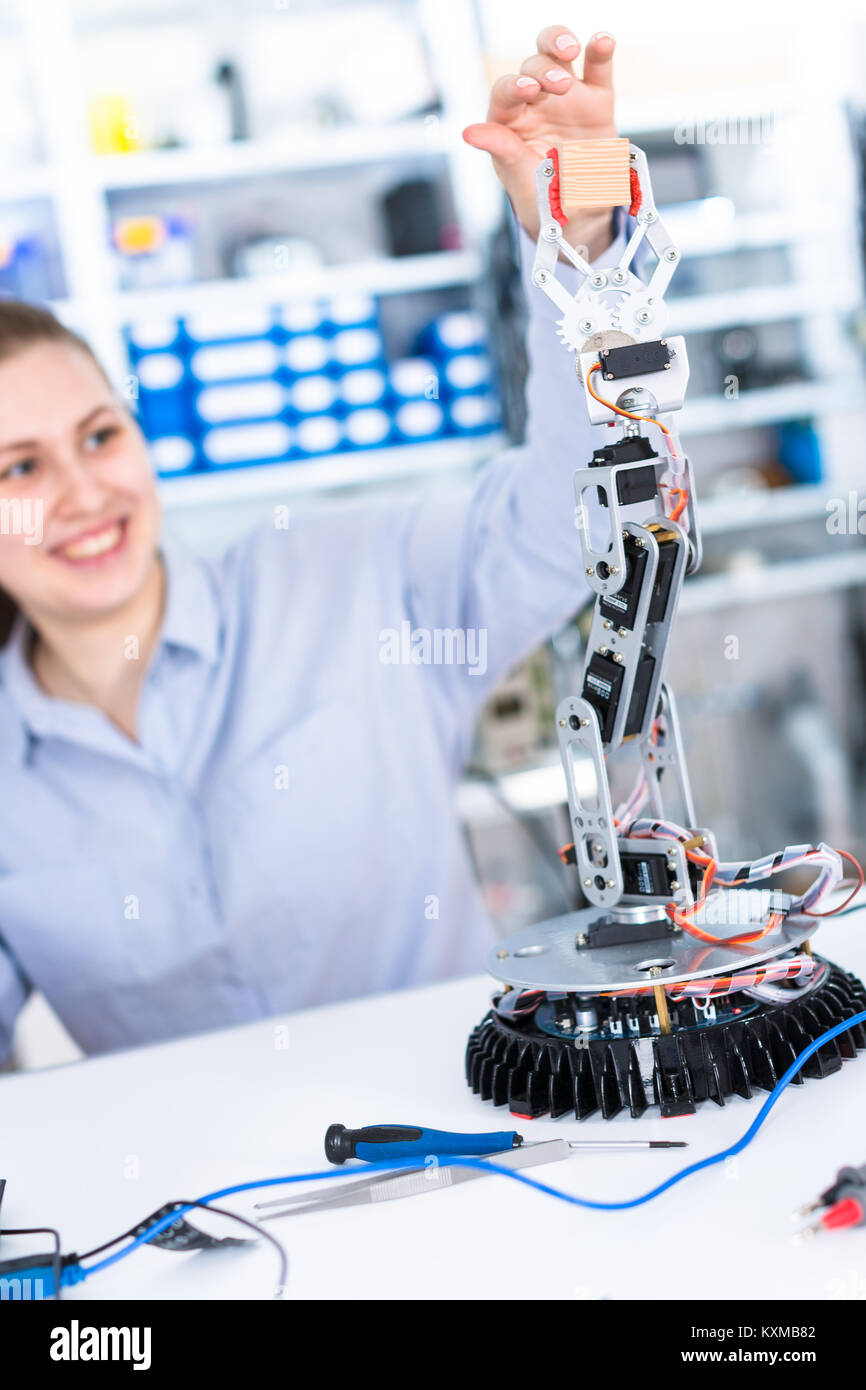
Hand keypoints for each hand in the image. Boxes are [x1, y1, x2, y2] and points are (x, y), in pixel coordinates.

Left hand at [463, 25, 617, 260]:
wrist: (579, 216)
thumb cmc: (541, 198)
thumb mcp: (519, 178)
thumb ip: (501, 150)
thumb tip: (468, 132)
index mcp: (509, 119)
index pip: (506, 91)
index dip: (515, 85)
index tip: (528, 90)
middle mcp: (536, 102)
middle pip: (533, 65)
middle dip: (543, 68)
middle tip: (558, 85)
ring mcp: (567, 97)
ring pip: (559, 56)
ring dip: (561, 44)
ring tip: (571, 50)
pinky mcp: (597, 100)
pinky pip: (597, 68)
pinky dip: (600, 50)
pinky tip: (603, 40)